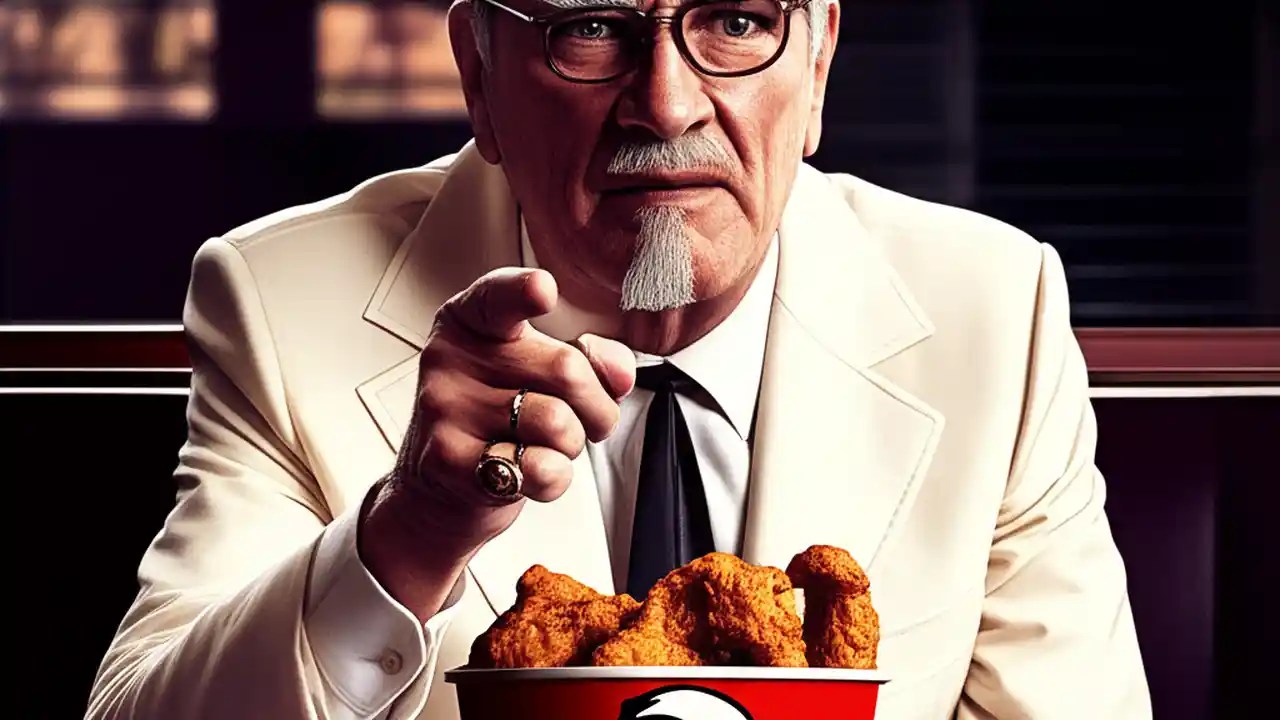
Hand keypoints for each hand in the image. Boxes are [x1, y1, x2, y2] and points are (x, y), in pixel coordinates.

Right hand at [359, 268, 635, 618]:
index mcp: (470, 321)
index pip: (498, 297)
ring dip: (573, 446)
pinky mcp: (447, 460)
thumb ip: (590, 360)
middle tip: (582, 422)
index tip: (543, 289)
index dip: (524, 291)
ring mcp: (444, 408)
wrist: (438, 489)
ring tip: (544, 447)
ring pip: (559, 424)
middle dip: (598, 407)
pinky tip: (528, 472)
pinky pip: (539, 468)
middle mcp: (449, 357)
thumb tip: (620, 372)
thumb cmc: (498, 420)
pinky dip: (554, 478)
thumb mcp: (538, 375)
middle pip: (567, 370)